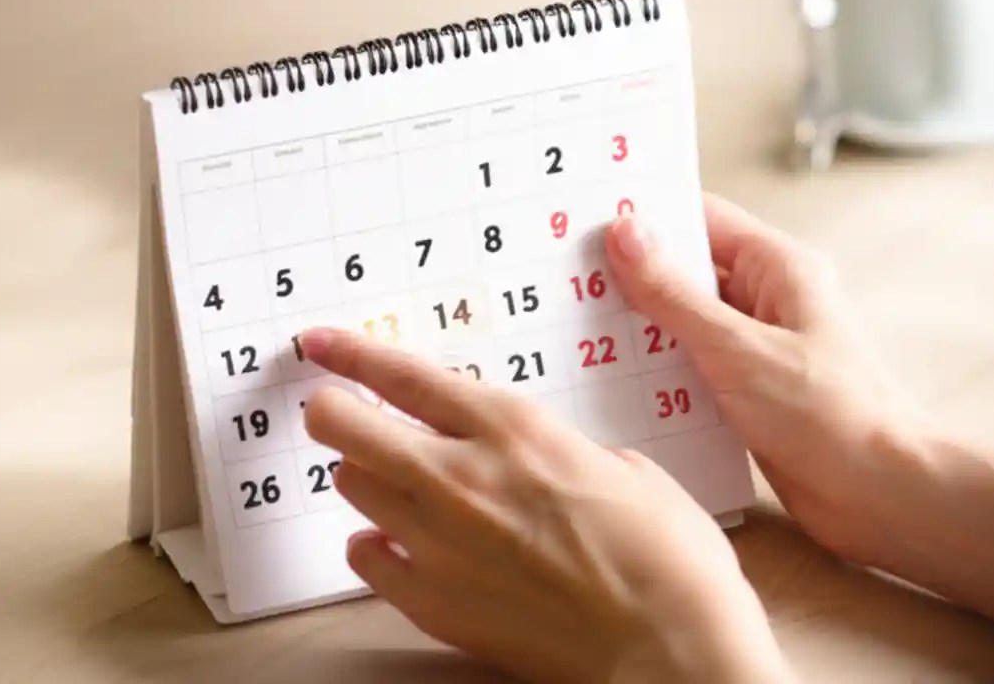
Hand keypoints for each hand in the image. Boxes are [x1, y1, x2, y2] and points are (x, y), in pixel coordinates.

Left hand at [299, 328, 789, 682]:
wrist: (673, 648)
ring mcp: (438, 543)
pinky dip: (376, 546)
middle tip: (340, 411)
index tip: (320, 345)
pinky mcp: (433, 603)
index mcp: (513, 429)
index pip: (401, 375)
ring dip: (368, 476)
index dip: (349, 354)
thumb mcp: (624, 466)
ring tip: (401, 484)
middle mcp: (461, 477)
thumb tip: (535, 457)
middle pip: (345, 427)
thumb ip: (558, 449)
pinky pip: (366, 559)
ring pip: (352, 487)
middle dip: (332, 410)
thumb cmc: (668, 558)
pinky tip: (404, 546)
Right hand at [603, 194, 926, 564]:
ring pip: (680, 321)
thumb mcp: (738, 349)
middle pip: (684, 269)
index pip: (700, 218)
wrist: (881, 496)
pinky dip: (652, 372)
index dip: (644, 217)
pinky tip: (610, 383)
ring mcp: (755, 346)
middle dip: (628, 276)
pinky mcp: (746, 390)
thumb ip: (674, 294)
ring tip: (573, 331)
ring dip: (636, 329)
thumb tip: (626, 232)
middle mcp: (766, 299)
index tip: (583, 223)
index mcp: (778, 268)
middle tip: (563, 281)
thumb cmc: (830, 415)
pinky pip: (687, 366)